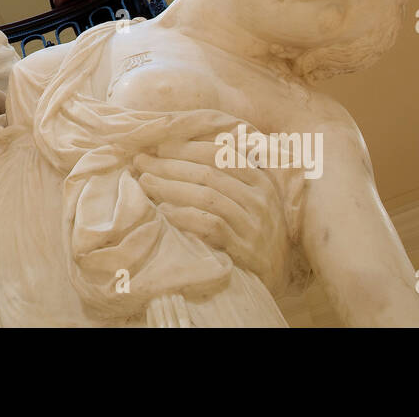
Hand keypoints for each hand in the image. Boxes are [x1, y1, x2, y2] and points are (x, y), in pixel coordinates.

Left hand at [134, 140, 287, 292]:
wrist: (277, 273)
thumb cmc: (252, 229)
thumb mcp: (247, 197)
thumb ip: (223, 176)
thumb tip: (178, 153)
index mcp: (259, 178)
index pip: (220, 153)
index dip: (186, 147)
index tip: (158, 146)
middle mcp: (260, 198)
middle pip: (208, 173)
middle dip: (169, 164)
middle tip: (141, 161)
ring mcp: (254, 223)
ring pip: (207, 196)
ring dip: (171, 187)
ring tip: (145, 182)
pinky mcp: (245, 248)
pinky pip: (210, 225)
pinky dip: (184, 216)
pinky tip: (163, 212)